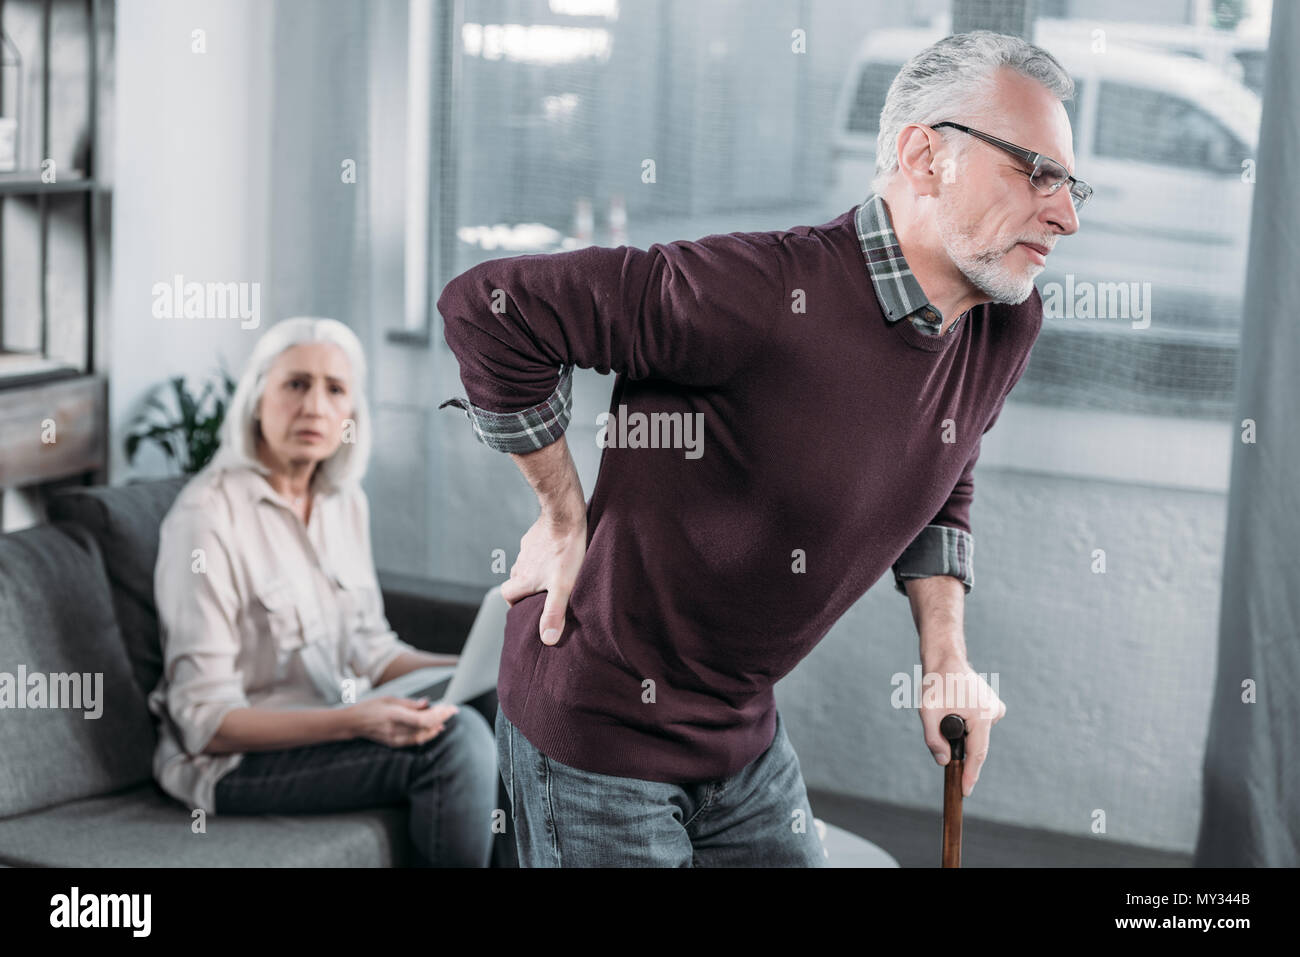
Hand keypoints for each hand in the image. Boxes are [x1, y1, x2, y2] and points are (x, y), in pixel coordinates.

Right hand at [346, 696, 458, 747]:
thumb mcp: (390, 699)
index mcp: (394, 716)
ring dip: (437, 727)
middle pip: (426, 728)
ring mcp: (395, 739)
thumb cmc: (370, 707)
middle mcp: (396, 730)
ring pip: (422, 737)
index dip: (440, 714)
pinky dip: (427, 735)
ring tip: (445, 718)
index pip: (424, 719)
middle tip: (451, 710)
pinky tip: (435, 729)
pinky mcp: (394, 744)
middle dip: (442, 718)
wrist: (353, 723)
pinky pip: (415, 741)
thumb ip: (410, 703)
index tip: (451, 707)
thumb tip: (427, 703)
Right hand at [501, 509, 586, 645]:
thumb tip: (548, 639)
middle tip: (542, 594)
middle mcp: (521, 563)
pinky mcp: (536, 534)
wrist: (565, 515)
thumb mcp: (563, 587)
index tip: (526, 608)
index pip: (508, 596)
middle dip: (526, 589)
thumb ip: (554, 613)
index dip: (515, 603)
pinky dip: (542, 554)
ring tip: (553, 575)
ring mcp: (527, 547)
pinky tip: (557, 553)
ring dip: (535, 571)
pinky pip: (535, 548)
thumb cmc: (565, 551)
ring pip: (526, 564)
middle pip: (516, 580)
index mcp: (524, 578)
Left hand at [919, 657, 1005, 796]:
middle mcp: (993, 712)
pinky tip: (956, 709)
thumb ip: (933, 738)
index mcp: (982, 715)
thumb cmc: (935, 682)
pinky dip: (968, 726)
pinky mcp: (993, 706)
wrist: (946, 659)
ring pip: (977, 736)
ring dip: (963, 735)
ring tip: (947, 712)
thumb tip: (944, 762)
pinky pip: (979, 726)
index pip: (977, 753)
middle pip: (977, 745)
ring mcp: (995, 708)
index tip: (965, 791)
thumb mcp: (927, 711)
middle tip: (945, 744)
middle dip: (962, 752)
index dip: (970, 774)